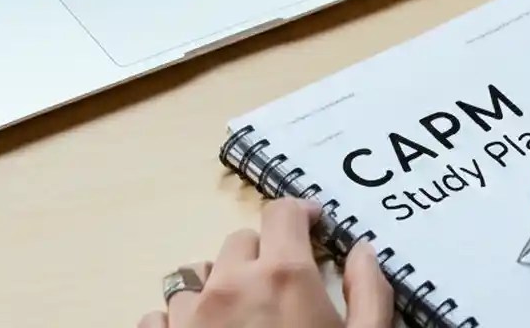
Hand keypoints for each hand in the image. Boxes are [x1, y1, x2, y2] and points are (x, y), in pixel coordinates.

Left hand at [139, 198, 392, 327]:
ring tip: (240, 319)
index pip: (281, 214)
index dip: (300, 213)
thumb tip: (363, 251)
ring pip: (198, 278)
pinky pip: (160, 316)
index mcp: (281, 276)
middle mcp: (228, 285)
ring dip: (219, 289)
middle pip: (239, 242)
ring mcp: (187, 317)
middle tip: (283, 286)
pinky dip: (180, 321)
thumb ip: (369, 293)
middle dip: (263, 255)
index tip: (312, 224)